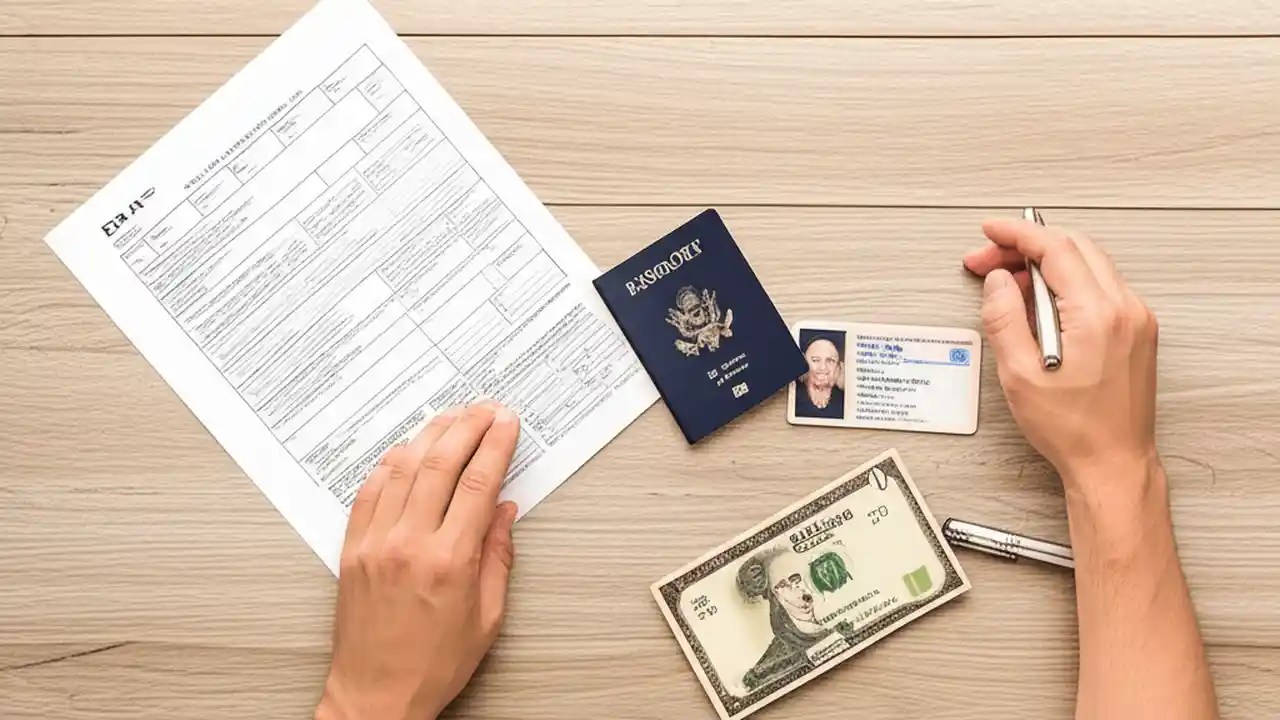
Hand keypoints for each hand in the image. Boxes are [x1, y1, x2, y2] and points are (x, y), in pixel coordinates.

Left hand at [315, 403, 519, 719]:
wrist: (376, 696)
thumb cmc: (432, 666)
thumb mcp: (488, 617)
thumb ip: (499, 557)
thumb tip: (504, 512)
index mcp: (450, 561)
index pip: (479, 482)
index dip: (497, 444)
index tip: (508, 423)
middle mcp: (409, 544)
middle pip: (441, 463)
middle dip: (468, 426)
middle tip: (485, 408)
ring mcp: (376, 543)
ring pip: (402, 468)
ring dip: (429, 435)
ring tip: (450, 416)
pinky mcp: (352, 549)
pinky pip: (369, 491)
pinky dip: (388, 464)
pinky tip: (405, 450)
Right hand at [963, 218, 1159, 492]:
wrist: (1113, 462)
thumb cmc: (1073, 429)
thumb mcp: (1019, 375)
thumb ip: (1004, 318)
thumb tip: (999, 281)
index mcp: (1097, 315)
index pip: (1055, 249)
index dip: (1017, 234)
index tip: (991, 232)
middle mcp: (1125, 309)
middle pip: (1074, 247)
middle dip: (1027, 247)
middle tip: (989, 262)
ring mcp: (1137, 319)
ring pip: (1089, 264)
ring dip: (1047, 265)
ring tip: (1009, 288)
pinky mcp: (1138, 331)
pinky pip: (1100, 287)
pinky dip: (1067, 284)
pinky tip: (1040, 306)